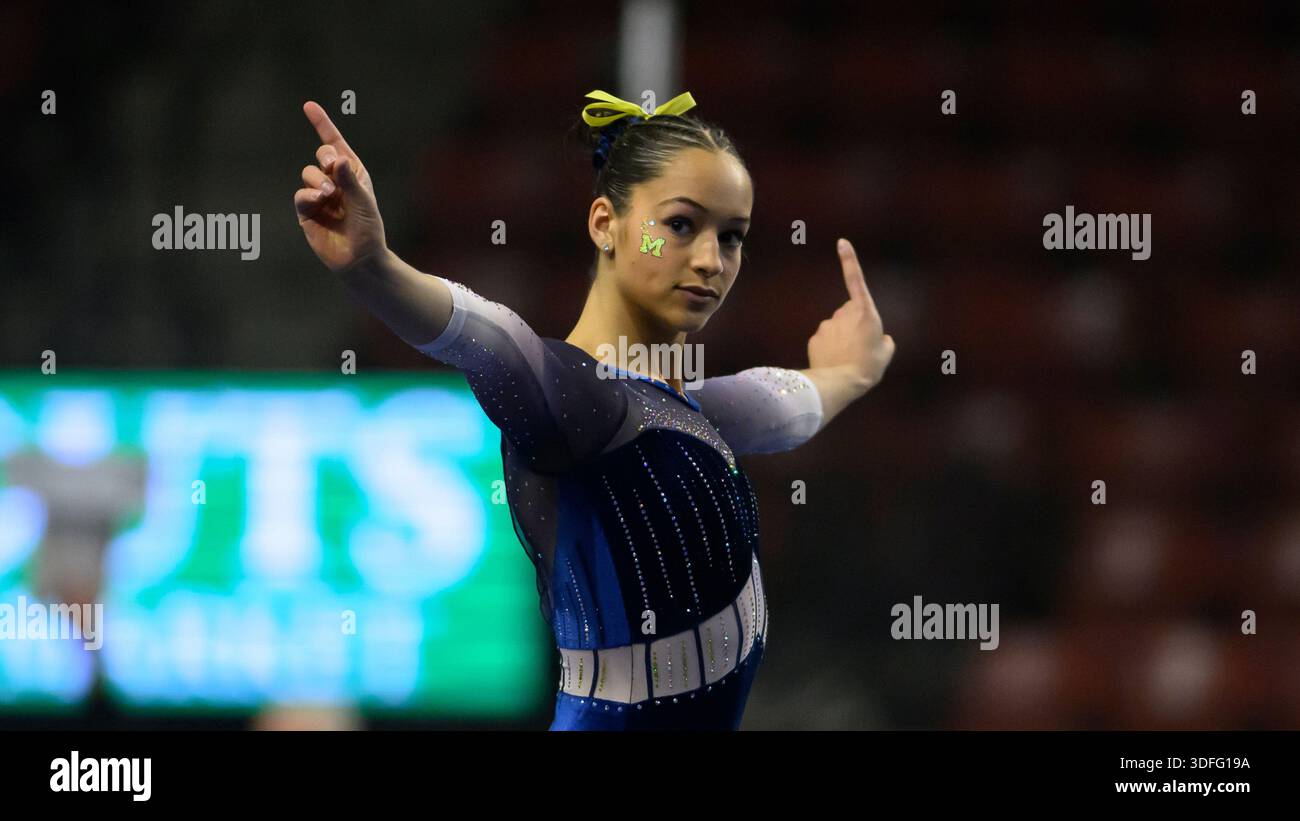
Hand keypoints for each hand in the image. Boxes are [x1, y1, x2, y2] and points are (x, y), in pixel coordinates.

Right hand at [294, 101, 387, 272]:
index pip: (335, 144)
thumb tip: (337, 157)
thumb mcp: (363, 201)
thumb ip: (348, 180)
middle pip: (322, 154)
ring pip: (308, 173)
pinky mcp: (307, 211)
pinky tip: (319, 202)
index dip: (322, 124)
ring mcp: (320, 195)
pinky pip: (301, 194)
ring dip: (318, 179)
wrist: (360, 260)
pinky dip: (308, 195)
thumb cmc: (368, 230)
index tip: (308, 106)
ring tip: (329, 194)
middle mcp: (335, 181)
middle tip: (332, 166)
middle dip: (325, 155)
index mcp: (352, 173)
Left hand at [806, 238, 895, 391]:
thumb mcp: (886, 353)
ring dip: (842, 337)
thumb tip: (880, 338)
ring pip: (836, 326)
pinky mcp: (815, 337)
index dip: (849, 260)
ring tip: (849, 358)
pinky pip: (825, 339)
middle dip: (854, 323)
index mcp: (865, 312)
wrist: (840, 382)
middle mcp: (844, 313)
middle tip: (861, 347)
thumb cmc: (868, 366)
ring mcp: (827, 324)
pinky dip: (830, 347)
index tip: (841, 242)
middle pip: (849, 312)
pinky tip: (835, 361)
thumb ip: (884, 339)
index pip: (856, 280)